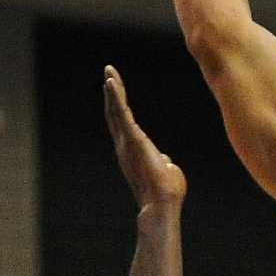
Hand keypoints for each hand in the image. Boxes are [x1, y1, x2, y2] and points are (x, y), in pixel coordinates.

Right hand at [104, 66, 186, 212]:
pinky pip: (121, 113)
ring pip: (116, 111)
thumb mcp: (166, 171)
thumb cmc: (166, 193)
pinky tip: (110, 81)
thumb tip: (165, 160)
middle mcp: (124, 146)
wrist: (162, 204)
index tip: (117, 91)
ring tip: (109, 71)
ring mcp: (126, 142)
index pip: (125, 124)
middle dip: (112, 93)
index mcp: (133, 151)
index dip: (120, 107)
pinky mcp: (131, 139)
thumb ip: (163, 162)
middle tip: (108, 74)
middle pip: (116, 114)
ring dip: (112, 90)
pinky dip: (115, 96)